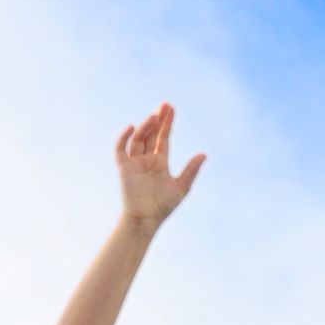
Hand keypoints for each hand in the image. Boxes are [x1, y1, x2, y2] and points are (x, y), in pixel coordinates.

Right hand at [115, 104, 204, 226]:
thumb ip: (191, 170)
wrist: (145, 219)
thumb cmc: (163, 207)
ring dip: (146, 126)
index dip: (167, 124)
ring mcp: (134, 162)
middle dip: (158, 119)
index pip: (163, 138)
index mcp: (160, 162)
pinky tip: (133, 127)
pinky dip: (124, 137)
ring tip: (155, 116)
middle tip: (164, 105)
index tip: (171, 109)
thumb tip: (204, 154)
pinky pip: (120, 149)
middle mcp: (147, 159)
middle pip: (151, 133)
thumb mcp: (181, 187)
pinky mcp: (123, 167)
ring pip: (139, 138)